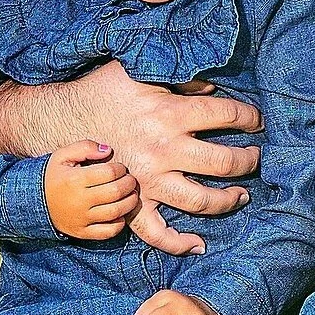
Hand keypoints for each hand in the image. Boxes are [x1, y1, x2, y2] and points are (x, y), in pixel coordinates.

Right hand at [43, 141, 140, 239]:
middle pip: (115, 192)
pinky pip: (108, 232)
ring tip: (130, 195)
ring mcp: (81, 219)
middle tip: (129, 180)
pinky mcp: (82, 233)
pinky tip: (119, 214)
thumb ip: (85, 147)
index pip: (109, 173)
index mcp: (74, 179)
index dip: (120, 168)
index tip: (120, 168)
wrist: (34, 202)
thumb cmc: (53, 176)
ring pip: (115, 212)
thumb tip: (108, 150)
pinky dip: (119, 224)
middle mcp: (78, 201)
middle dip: (129, 184)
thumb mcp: (62, 156)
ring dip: (130, 202)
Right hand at [69, 63, 261, 254]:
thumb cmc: (101, 92)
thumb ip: (178, 78)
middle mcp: (164, 151)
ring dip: (229, 200)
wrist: (58, 120)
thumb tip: (212, 87)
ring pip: (202, 200)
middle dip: (249, 160)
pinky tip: (199, 244)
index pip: (227, 115)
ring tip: (241, 195)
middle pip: (224, 162)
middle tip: (256, 158)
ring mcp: (149, 182)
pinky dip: (180, 243)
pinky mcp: (133, 204)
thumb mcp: (138, 71)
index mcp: (169, 114)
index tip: (256, 120)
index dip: (249, 116)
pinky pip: (158, 233)